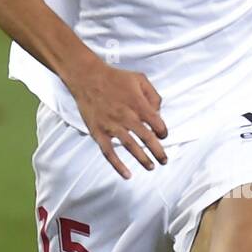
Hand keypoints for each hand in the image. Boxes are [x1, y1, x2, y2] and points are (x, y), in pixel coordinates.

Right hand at [69, 61, 167, 176]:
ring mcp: (112, 126)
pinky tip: (127, 175)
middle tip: (164, 160)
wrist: (87, 77)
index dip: (163, 132)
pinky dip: (118, 165)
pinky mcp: (98, 133)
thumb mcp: (140, 79)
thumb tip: (158, 113)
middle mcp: (127, 117)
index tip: (163, 136)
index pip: (157, 124)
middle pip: (148, 139)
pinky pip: (109, 153)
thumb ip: (153, 95)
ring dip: (143, 159)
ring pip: (131, 147)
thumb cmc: (115, 78)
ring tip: (151, 167)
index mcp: (138, 104)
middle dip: (159, 152)